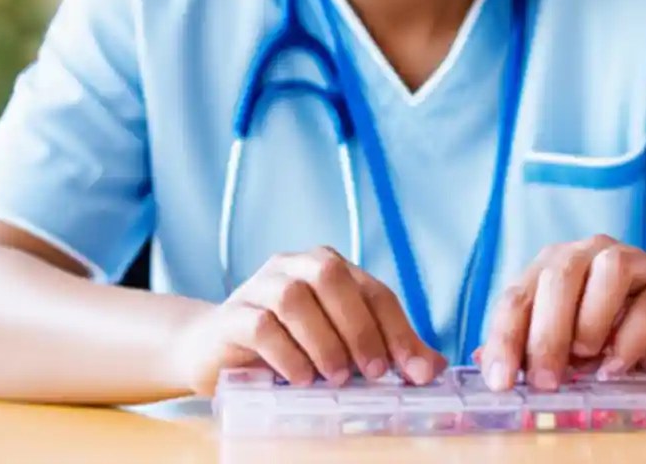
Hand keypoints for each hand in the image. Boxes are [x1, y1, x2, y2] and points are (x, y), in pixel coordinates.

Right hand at [170, 246, 444, 395]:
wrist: (213, 349)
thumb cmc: (287, 344)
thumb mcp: (339, 345)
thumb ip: (384, 350)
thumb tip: (433, 369)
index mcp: (329, 268)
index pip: (373, 290)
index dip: (398, 330)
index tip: (414, 371)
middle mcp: (294, 267)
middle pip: (332, 278)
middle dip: (360, 327)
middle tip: (373, 372)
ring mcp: (259, 286)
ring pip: (295, 299)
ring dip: (323, 341)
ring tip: (335, 377)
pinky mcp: (231, 315)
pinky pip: (261, 325)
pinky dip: (287, 353)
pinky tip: (301, 378)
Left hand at [479, 234, 645, 391]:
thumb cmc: (609, 332)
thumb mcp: (563, 344)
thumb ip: (527, 348)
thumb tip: (483, 364)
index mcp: (552, 267)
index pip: (517, 296)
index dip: (505, 338)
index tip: (500, 382)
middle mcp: (588, 255)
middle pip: (558, 278)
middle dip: (546, 334)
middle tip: (545, 382)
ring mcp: (634, 262)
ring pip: (607, 271)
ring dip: (590, 321)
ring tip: (586, 361)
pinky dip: (628, 338)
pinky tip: (615, 368)